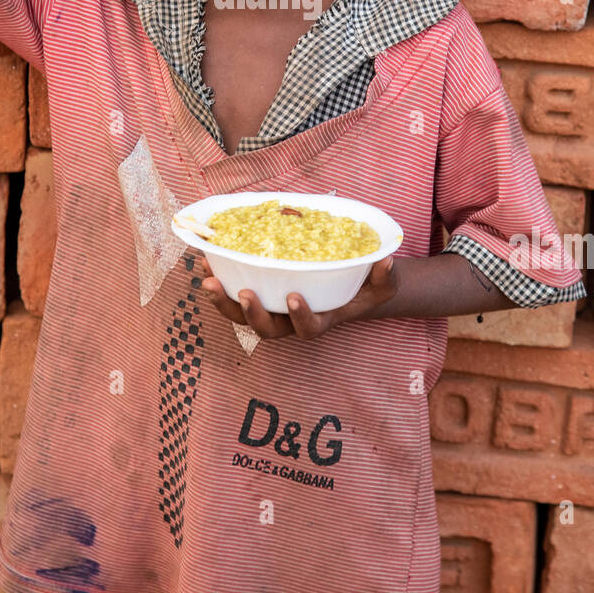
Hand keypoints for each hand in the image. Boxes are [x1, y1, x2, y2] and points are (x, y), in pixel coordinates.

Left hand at [193, 253, 399, 338]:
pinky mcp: (258, 295)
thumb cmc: (362, 289)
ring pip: (241, 317)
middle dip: (251, 313)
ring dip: (223, 300)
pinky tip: (207, 262)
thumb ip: (384, 278)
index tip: (294, 296)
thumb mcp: (380, 286)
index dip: (299, 317)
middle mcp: (290, 322)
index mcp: (318, 321)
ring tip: (208, 278)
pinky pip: (233, 296)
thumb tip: (385, 262)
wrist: (345, 289)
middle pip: (266, 330)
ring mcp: (271, 310)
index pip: (307, 329)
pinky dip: (219, 281)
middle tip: (242, 291)